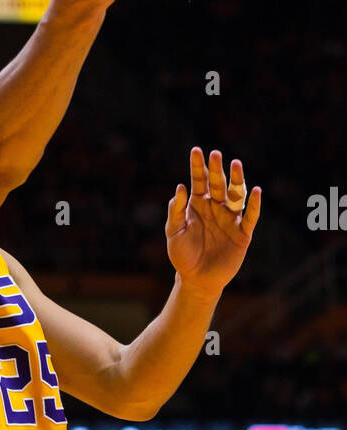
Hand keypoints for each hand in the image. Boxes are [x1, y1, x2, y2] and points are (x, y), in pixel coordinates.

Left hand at [166, 149, 261, 298]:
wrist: (196, 279)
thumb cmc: (182, 255)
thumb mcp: (174, 232)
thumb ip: (176, 211)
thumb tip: (180, 187)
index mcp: (198, 205)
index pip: (199, 181)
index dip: (198, 166)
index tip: (196, 150)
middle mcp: (216, 208)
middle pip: (218, 184)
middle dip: (217, 169)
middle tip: (216, 154)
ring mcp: (230, 219)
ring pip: (236, 195)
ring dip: (237, 180)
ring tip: (236, 164)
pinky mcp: (242, 233)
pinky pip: (250, 216)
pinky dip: (254, 204)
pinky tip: (256, 191)